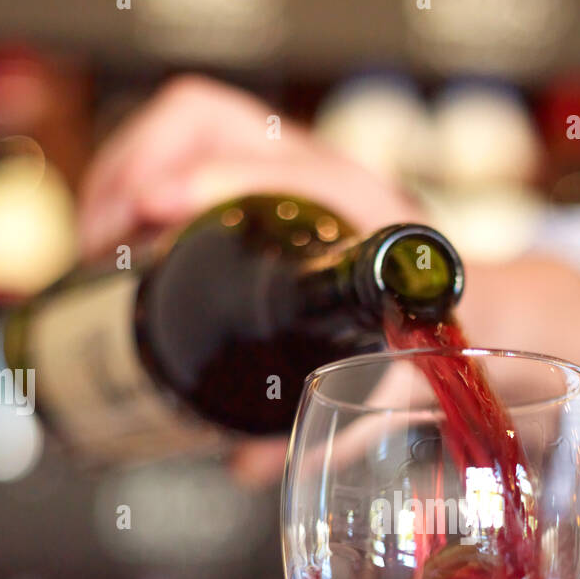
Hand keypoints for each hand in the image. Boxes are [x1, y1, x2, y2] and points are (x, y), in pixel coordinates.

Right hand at [78, 75, 579, 482]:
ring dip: (128, 168)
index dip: (202, 180)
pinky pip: (192, 145)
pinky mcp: (270, 178)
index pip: (270, 158)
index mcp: (357, 208)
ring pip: (191, 123)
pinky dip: (143, 178)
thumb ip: (333, 428)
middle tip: (107, 243)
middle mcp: (320, 170)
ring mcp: (293, 165)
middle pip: (203, 116)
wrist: (476, 302)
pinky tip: (124, 233)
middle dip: (135, 166)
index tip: (150, 214)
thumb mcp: (396, 379)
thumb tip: (244, 463)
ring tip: (103, 241)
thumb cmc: (437, 336)